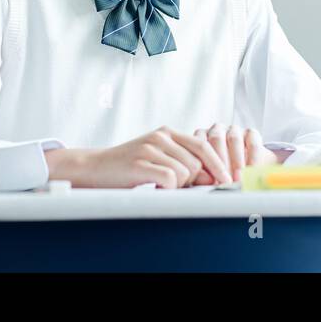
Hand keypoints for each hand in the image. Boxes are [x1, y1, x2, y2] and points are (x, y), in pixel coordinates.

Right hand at [46, 126, 232, 188]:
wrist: (93, 169)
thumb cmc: (127, 168)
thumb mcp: (156, 159)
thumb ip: (182, 163)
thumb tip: (211, 177)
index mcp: (167, 133)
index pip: (203, 145)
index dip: (218, 164)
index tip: (227, 181)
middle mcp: (160, 136)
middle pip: (196, 162)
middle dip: (192, 180)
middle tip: (172, 187)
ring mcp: (150, 148)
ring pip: (185, 172)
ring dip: (177, 186)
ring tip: (158, 186)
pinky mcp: (140, 163)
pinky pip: (170, 179)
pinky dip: (167, 189)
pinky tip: (153, 188)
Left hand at [188, 125, 278, 184]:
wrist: (245, 168)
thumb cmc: (221, 174)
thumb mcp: (209, 174)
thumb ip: (203, 176)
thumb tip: (203, 187)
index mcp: (201, 137)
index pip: (199, 144)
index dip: (204, 163)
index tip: (209, 180)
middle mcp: (216, 130)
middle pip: (216, 139)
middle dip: (220, 162)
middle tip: (224, 181)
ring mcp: (234, 130)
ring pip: (234, 139)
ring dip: (236, 161)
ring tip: (238, 179)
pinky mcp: (251, 133)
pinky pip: (252, 143)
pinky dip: (252, 158)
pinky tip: (252, 172)